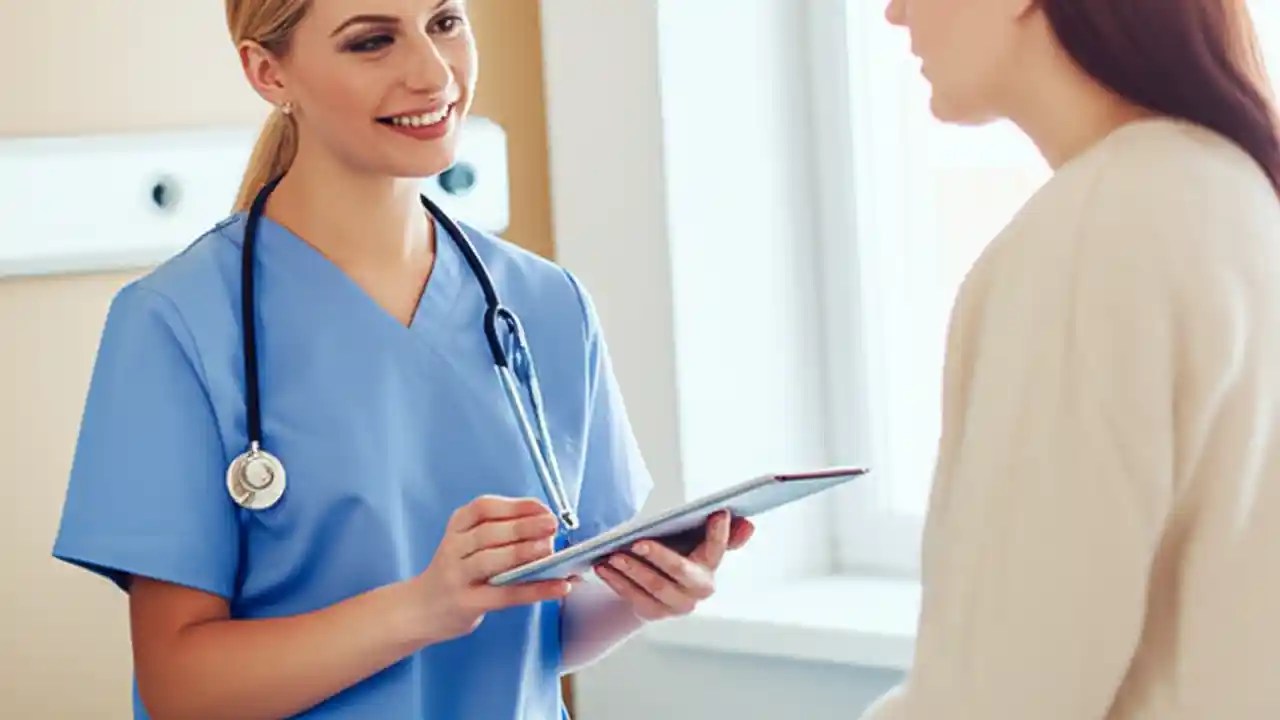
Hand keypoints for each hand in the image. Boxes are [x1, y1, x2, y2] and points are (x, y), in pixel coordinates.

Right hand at [406, 496, 573, 644]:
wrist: (420, 609)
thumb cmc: (456, 571)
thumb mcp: (467, 543)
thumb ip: (500, 533)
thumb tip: (547, 531)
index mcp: (457, 526)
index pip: (484, 508)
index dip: (516, 506)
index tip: (543, 509)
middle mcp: (453, 547)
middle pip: (488, 533)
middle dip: (523, 526)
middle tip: (551, 525)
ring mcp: (457, 576)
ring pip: (491, 561)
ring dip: (522, 553)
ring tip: (549, 550)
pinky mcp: (466, 604)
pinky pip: (505, 596)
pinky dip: (534, 591)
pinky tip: (559, 587)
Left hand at [594, 510, 753, 620]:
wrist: (657, 584)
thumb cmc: (679, 552)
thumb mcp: (695, 539)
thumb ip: (721, 533)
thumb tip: (748, 524)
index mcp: (711, 566)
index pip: (717, 549)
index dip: (719, 534)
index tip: (716, 513)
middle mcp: (699, 590)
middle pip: (680, 571)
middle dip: (659, 556)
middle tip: (637, 542)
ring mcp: (677, 605)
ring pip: (654, 587)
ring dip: (631, 570)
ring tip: (612, 554)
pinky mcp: (654, 613)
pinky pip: (634, 599)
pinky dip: (617, 582)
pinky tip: (603, 567)